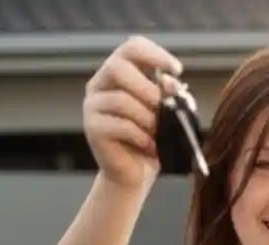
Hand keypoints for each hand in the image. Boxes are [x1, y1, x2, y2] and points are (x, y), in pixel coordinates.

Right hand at [83, 36, 182, 190]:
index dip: (155, 54)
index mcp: (120, 72)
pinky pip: (118, 125)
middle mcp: (101, 84)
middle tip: (163, 106)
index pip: (131, 47)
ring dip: (148, 117)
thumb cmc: (153, 137)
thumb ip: (172, 95)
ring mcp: (93, 105)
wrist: (136, 172)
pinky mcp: (92, 128)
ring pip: (121, 100)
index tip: (177, 70)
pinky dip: (140, 136)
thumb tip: (171, 83)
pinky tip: (150, 145)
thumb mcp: (169, 112)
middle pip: (117, 67)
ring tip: (158, 133)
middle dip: (147, 87)